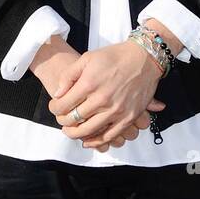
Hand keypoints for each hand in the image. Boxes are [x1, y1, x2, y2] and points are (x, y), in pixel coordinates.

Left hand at [47, 40, 165, 151]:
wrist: (144, 58)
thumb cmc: (115, 56)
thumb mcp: (87, 58)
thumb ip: (69, 76)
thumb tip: (58, 94)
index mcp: (89, 83)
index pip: (63, 105)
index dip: (54, 109)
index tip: (54, 107)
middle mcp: (102, 99)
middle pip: (74, 120)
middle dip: (63, 121)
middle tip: (61, 120)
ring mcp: (116, 110)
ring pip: (89, 131)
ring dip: (75, 134)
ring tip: (70, 131)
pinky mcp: (128, 118)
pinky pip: (109, 137)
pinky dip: (96, 141)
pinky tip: (88, 140)